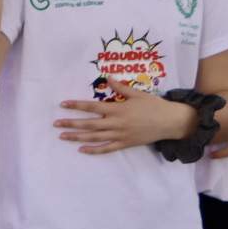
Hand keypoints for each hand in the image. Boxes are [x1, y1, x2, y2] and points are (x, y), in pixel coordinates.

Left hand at [56, 91, 196, 155]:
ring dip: (77, 137)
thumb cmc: (154, 105)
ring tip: (63, 136)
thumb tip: (108, 77)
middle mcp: (116, 123)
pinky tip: (81, 149)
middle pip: (89, 124)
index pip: (92, 107)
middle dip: (71, 123)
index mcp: (118, 109)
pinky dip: (94, 150)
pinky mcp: (125, 144)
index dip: (77, 105)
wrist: (171, 121)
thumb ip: (121, 88)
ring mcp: (120, 134)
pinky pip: (107, 148)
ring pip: (94, 137)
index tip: (63, 104)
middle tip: (56, 123)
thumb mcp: (138, 94)